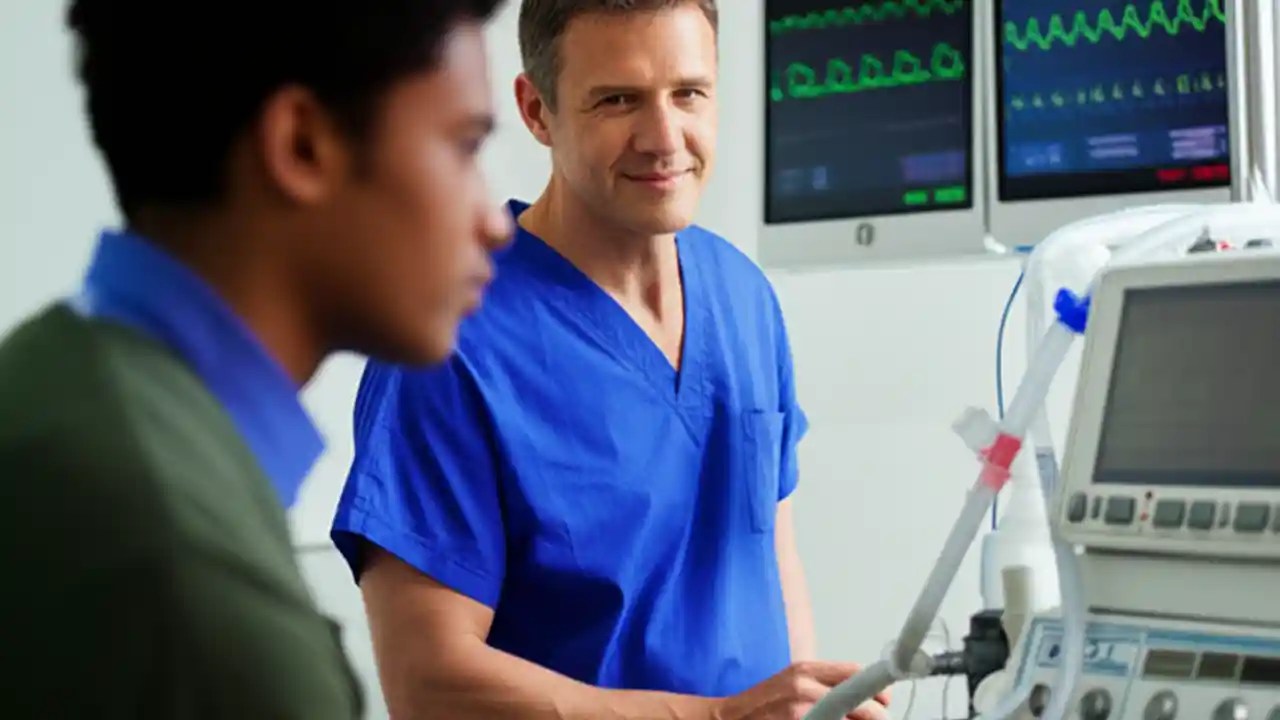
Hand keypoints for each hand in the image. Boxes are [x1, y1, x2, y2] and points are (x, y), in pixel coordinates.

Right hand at [711, 661, 891, 719]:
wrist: (727, 719)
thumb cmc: (763, 704)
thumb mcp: (794, 683)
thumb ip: (825, 685)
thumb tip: (867, 699)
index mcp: (806, 669)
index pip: (856, 674)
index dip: (877, 692)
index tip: (885, 703)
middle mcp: (804, 687)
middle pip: (862, 703)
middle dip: (876, 717)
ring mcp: (801, 711)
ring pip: (852, 719)